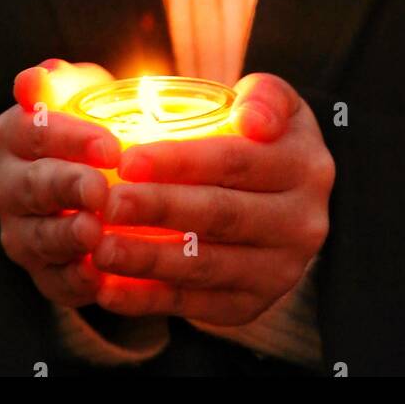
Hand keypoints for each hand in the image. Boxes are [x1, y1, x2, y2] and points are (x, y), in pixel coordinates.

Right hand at [0, 58, 119, 307]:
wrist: (107, 177)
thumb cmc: (93, 125)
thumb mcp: (82, 93)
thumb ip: (62, 82)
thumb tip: (35, 78)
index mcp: (11, 135)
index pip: (32, 131)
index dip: (69, 137)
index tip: (109, 144)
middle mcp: (6, 185)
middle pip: (32, 186)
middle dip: (65, 186)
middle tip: (99, 188)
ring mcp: (19, 232)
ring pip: (37, 237)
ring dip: (66, 236)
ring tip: (95, 232)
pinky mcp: (40, 272)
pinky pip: (53, 281)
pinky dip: (74, 280)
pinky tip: (98, 275)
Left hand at [90, 73, 335, 325]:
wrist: (280, 200)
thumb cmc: (260, 138)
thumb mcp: (271, 103)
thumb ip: (264, 96)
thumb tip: (252, 120)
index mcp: (305, 167)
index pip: (236, 161)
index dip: (181, 162)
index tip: (128, 161)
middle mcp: (301, 224)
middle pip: (220, 216)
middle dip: (158, 210)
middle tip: (106, 204)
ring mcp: (279, 271)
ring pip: (205, 267)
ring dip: (147, 260)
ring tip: (100, 248)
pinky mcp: (250, 306)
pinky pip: (193, 307)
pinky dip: (146, 300)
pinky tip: (107, 289)